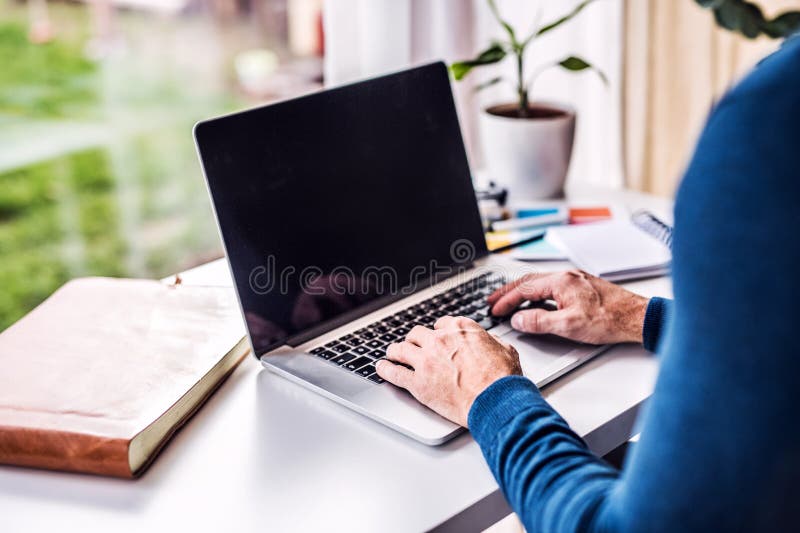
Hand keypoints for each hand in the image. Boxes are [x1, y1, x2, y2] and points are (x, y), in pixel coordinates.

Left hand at [375, 316, 521, 426]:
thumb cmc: (503, 378)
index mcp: (460, 329)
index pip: (441, 324)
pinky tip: (381, 368)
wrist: (495, 400)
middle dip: (414, 340)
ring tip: (391, 354)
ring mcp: (426, 361)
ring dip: (395, 351)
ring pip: (400, 349)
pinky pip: (394, 373)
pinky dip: (385, 370)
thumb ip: (491, 341)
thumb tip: (489, 341)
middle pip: (417, 334)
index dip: (437, 332)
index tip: (435, 337)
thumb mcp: (505, 350)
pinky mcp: (418, 383)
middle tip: (412, 346)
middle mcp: (439, 340)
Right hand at [488, 270, 648, 344]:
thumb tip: (518, 320)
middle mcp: (566, 276)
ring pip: (540, 283)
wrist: (635, 317)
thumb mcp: (569, 325)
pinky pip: (551, 286)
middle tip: (493, 301)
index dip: (506, 300)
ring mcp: (575, 280)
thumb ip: (539, 322)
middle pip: (528, 281)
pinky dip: (536, 293)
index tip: (494, 310)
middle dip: (508, 292)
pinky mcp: (582, 287)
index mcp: (560, 281)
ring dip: (521, 292)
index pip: (524, 289)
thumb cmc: (609, 319)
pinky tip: (536, 302)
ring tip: (509, 301)